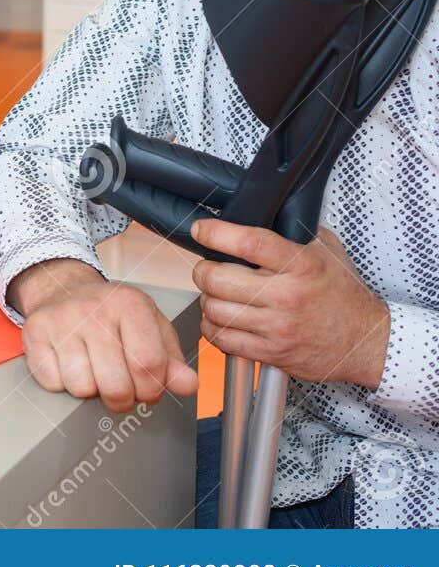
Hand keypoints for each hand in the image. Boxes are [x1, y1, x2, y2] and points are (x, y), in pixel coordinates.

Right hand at [9, 258, 198, 412]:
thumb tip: (188, 385)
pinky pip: (53, 383)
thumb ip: (172, 360)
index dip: (151, 390)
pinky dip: (61, 382)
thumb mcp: (151, 327)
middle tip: (119, 387)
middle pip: (115, 385)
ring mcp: (61, 320)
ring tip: (92, 370)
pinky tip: (68, 363)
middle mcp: (94, 309)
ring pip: (82, 388)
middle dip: (121, 399)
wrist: (63, 287)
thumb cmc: (112, 313)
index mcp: (130, 305)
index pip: (149, 366)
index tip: (147, 390)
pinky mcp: (34, 333)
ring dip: (89, 389)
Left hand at [192, 220, 388, 385]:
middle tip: (207, 268)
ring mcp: (277, 327)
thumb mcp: (328, 253)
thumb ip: (295, 232)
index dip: (216, 233)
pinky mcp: (272, 352)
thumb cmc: (344, 295)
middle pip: (217, 278)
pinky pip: (222, 340)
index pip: (249, 242)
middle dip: (203, 270)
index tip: (201, 229)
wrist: (366, 342)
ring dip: (208, 300)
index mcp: (301, 265)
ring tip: (218, 295)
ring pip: (214, 310)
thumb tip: (261, 214)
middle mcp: (287, 296)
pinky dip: (213, 328)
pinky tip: (223, 319)